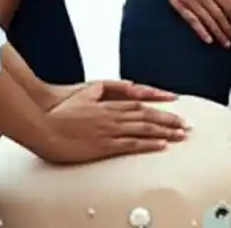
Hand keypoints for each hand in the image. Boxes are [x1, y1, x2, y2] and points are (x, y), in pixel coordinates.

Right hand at [38, 81, 188, 163]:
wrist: (44, 123)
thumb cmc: (63, 108)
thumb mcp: (88, 90)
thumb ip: (109, 86)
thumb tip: (130, 85)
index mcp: (110, 103)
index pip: (141, 103)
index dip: (160, 105)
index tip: (175, 107)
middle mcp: (113, 116)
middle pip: (147, 117)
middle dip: (169, 121)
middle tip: (186, 126)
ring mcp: (109, 131)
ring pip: (142, 130)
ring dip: (163, 133)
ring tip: (180, 136)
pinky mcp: (103, 145)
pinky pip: (130, 145)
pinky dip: (147, 144)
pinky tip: (160, 145)